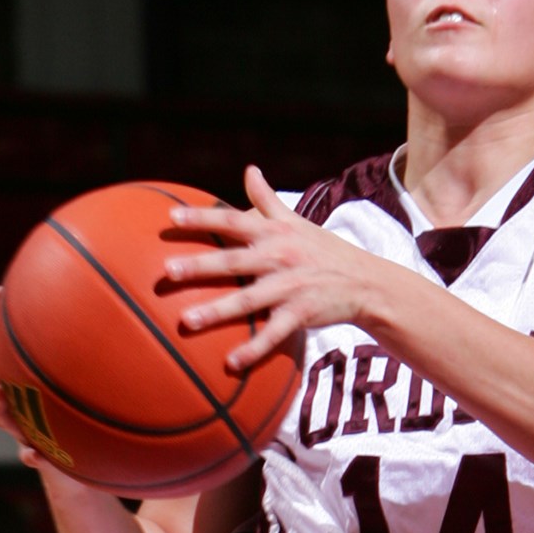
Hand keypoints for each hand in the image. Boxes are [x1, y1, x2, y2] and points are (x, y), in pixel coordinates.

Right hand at [0, 296, 83, 494]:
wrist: (87, 468)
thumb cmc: (91, 418)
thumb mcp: (91, 384)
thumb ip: (95, 355)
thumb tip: (120, 302)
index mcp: (31, 383)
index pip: (6, 349)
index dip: (1, 323)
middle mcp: (22, 404)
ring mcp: (28, 430)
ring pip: (3, 416)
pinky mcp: (43, 458)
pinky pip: (31, 457)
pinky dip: (30, 455)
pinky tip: (32, 453)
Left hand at [165, 166, 386, 371]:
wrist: (365, 281)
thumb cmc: (323, 249)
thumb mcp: (296, 220)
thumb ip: (267, 198)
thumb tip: (249, 169)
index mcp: (275, 233)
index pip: (234, 220)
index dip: (204, 218)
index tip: (172, 217)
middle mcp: (280, 257)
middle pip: (235, 260)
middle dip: (201, 265)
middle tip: (168, 271)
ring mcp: (291, 287)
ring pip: (249, 300)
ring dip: (217, 311)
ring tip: (186, 321)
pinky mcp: (302, 314)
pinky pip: (274, 334)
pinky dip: (253, 349)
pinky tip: (230, 363)